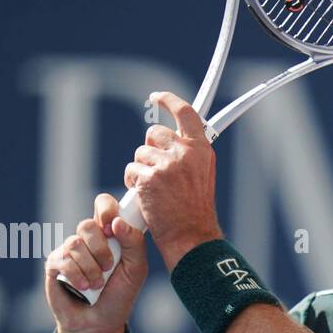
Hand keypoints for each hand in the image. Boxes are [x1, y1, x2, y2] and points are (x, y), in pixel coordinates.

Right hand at [44, 193, 147, 332]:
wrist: (99, 323)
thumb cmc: (120, 295)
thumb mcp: (136, 270)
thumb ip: (134, 243)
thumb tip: (117, 222)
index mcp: (108, 235)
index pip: (103, 205)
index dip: (106, 209)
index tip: (112, 226)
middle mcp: (87, 239)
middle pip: (87, 224)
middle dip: (101, 249)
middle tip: (108, 267)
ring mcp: (69, 251)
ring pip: (75, 244)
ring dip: (90, 268)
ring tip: (96, 284)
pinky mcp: (54, 264)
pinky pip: (63, 260)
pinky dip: (77, 276)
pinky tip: (82, 287)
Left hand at [128, 91, 223, 269]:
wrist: (191, 236)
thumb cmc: (194, 211)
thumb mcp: (201, 175)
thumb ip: (188, 154)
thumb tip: (166, 140)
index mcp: (201, 149)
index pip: (185, 112)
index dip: (169, 101)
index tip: (157, 97)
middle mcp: (185, 152)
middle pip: (154, 133)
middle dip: (150, 150)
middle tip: (157, 171)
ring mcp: (166, 164)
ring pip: (140, 154)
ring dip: (142, 171)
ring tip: (156, 191)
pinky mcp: (149, 178)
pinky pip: (131, 171)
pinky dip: (134, 184)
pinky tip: (147, 198)